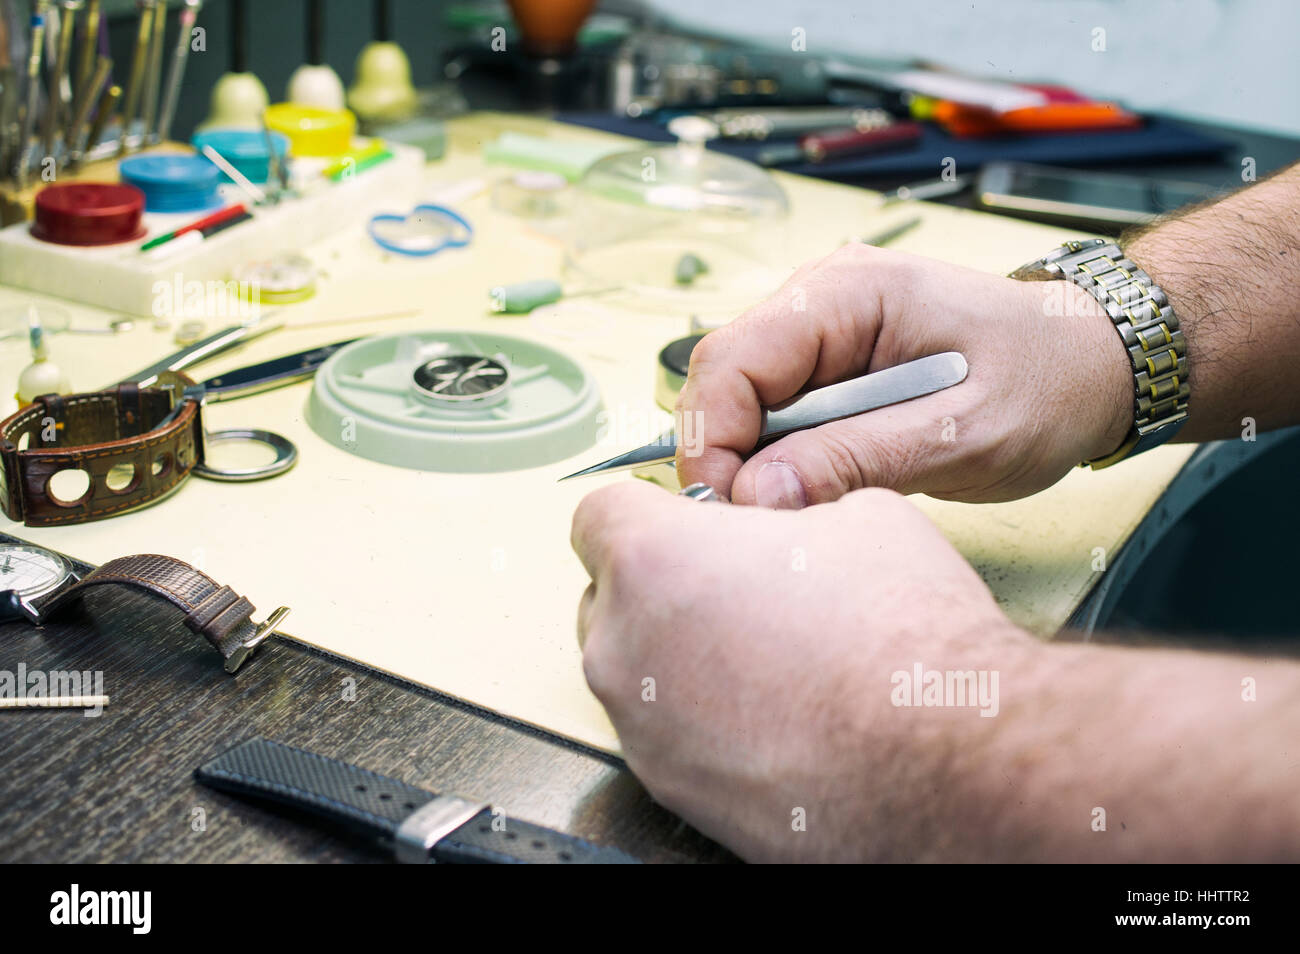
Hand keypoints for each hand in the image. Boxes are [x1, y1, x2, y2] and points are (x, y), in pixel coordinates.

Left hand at [571, 480, 1030, 861]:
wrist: (944, 762)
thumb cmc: (901, 640)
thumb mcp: (859, 516)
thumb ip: (787, 512)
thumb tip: (785, 526)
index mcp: (654, 558)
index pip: (599, 513)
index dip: (649, 512)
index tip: (682, 523)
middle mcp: (625, 644)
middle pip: (610, 595)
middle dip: (660, 586)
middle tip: (738, 591)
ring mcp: (641, 726)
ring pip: (636, 669)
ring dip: (682, 656)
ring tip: (768, 660)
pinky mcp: (669, 786)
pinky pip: (666, 733)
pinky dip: (704, 722)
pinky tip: (775, 717)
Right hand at [676, 243, 1133, 506]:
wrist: (1097, 366)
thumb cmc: (1049, 384)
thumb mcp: (962, 434)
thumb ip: (857, 458)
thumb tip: (756, 493)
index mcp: (849, 292)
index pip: (732, 359)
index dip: (714, 439)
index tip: (730, 508)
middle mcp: (822, 297)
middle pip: (725, 379)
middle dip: (727, 457)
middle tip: (757, 526)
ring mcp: (824, 329)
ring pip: (744, 400)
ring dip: (754, 462)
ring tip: (794, 513)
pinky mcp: (833, 364)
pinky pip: (778, 412)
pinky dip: (781, 459)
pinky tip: (812, 489)